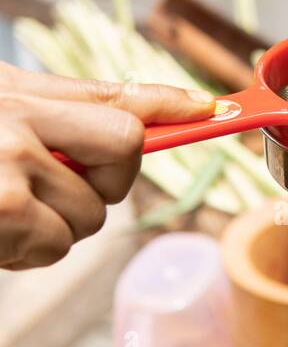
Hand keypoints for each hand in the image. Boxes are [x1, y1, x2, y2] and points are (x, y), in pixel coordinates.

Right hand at [0, 66, 213, 268]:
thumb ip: (49, 118)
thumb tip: (127, 131)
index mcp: (17, 92)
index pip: (109, 93)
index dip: (166, 104)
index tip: (207, 109)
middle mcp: (19, 113)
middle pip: (124, 147)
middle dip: (103, 187)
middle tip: (49, 196)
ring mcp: (13, 157)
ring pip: (92, 213)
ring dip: (55, 230)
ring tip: (6, 217)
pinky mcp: (6, 207)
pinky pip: (58, 245)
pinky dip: (27, 254)